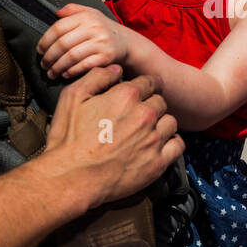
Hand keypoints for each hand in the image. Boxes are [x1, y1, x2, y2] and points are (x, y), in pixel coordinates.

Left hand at [37, 3, 132, 78]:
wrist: (126, 43)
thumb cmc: (104, 30)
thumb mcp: (91, 14)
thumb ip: (73, 10)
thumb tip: (56, 12)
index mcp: (86, 16)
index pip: (59, 27)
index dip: (45, 40)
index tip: (39, 50)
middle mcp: (94, 28)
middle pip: (63, 43)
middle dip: (49, 57)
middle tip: (43, 65)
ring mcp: (101, 43)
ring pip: (72, 56)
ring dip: (58, 67)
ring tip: (51, 72)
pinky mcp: (107, 57)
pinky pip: (84, 65)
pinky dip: (72, 71)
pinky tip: (65, 74)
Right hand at [38, 65, 183, 217]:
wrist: (71, 178)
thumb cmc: (68, 139)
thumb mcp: (72, 97)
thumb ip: (97, 77)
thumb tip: (116, 68)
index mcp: (126, 95)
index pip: (149, 82)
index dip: (144, 86)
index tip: (140, 93)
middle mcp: (145, 114)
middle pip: (160, 101)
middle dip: (151, 105)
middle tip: (138, 115)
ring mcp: (153, 139)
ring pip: (170, 122)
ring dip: (161, 123)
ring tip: (148, 131)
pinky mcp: (158, 162)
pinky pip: (178, 146)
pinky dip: (171, 143)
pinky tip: (160, 145)